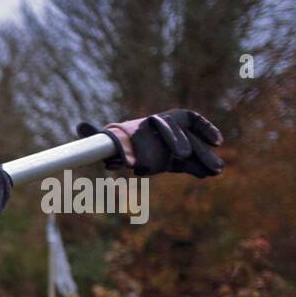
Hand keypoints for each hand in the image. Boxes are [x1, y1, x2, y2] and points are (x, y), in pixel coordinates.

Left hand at [77, 109, 224, 177]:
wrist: (121, 150)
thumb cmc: (115, 140)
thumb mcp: (105, 139)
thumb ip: (97, 135)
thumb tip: (79, 125)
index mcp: (156, 122)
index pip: (179, 121)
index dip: (196, 126)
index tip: (200, 139)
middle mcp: (169, 132)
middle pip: (186, 140)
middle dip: (195, 150)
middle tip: (199, 161)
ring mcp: (174, 147)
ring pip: (191, 153)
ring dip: (203, 160)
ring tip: (216, 171)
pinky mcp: (175, 161)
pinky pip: (187, 164)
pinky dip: (195, 169)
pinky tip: (206, 175)